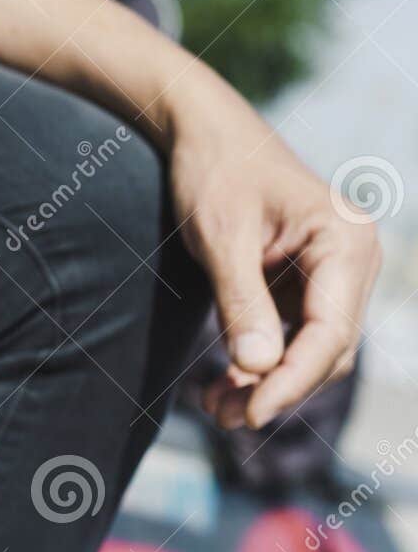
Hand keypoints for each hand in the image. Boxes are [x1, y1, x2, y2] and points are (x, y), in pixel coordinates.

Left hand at [167, 76, 380, 429]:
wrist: (200, 133)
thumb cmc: (213, 171)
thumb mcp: (221, 238)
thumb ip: (242, 302)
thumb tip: (259, 367)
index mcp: (347, 240)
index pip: (331, 331)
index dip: (293, 380)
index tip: (253, 412)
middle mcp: (352, 259)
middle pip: (327, 348)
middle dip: (277, 388)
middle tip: (224, 419)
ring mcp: (331, 273)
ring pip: (309, 349)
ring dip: (267, 383)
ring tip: (216, 410)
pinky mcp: (303, 283)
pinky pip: (291, 336)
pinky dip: (260, 363)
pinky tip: (222, 385)